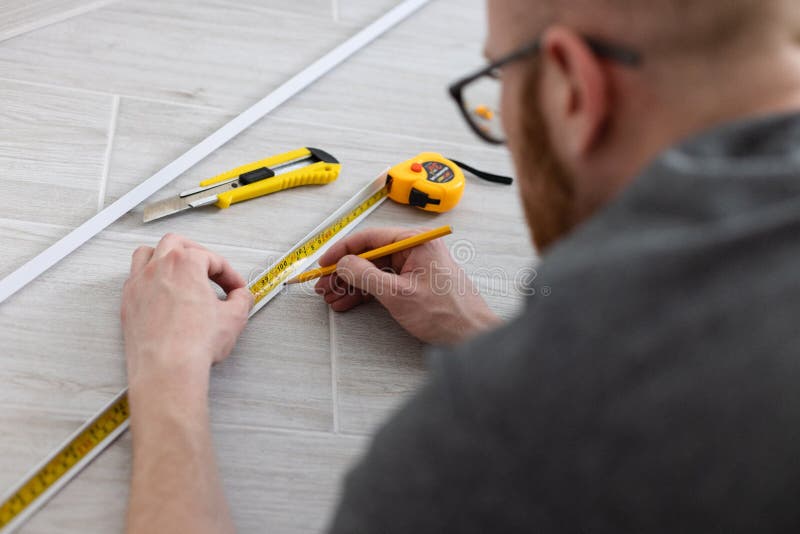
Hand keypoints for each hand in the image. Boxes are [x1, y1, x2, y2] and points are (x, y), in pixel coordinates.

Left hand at [121, 234, 252, 389]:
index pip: (212, 258)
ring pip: (148, 254)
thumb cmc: (193, 344)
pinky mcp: (128, 303)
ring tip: (178, 270)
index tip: (235, 287)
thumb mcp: (234, 318)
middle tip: (209, 268)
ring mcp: (139, 284)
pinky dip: (148, 279)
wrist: (167, 369)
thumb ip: (242, 300)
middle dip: (196, 252)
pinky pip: (134, 278)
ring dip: (165, 257)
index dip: (229, 273)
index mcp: (185, 263)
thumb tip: (242, 297)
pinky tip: (159, 291)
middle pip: (176, 243)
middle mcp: (158, 268)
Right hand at [314, 227, 500, 344]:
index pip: (370, 237)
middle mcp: (416, 249)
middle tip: (323, 285)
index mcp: (416, 242)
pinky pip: (384, 282)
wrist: (472, 336)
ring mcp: (416, 266)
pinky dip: (365, 293)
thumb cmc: (447, 315)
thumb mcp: (398, 295)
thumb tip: (343, 264)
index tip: (324, 263)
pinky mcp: (415, 283)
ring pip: (374, 271)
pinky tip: (347, 302)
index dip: (342, 251)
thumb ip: (366, 275)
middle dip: (344, 272)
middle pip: (370, 255)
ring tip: (331, 298)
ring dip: (351, 285)